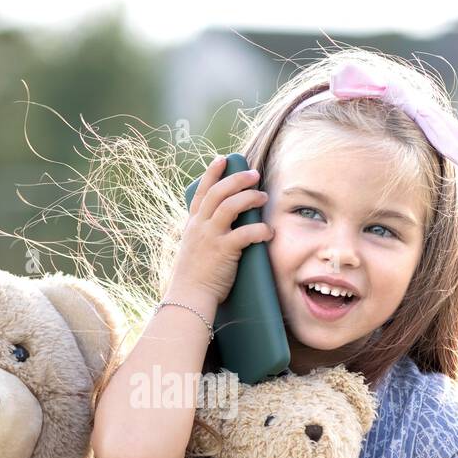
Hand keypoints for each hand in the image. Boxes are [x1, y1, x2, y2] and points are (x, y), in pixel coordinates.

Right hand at [170, 155, 274, 303]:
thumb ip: (205, 235)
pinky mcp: (223, 251)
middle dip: (237, 179)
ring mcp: (210, 237)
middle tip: (254, 175)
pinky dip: (259, 230)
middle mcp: (199, 226)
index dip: (212, 173)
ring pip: (230, 206)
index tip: (222, 159)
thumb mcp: (194, 249)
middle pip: (218, 192)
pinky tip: (268, 231)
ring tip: (263, 197)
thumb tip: (225, 226)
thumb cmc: (194, 277)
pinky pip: (244, 233)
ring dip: (249, 198)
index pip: (201, 192)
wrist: (189, 298)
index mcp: (192, 224)